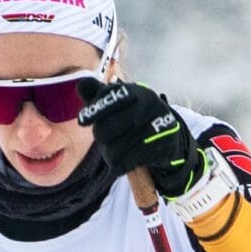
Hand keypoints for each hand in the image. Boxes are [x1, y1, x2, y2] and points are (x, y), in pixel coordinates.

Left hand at [75, 79, 215, 203]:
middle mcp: (149, 103)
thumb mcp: (120, 105)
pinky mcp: (163, 145)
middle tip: (106, 140)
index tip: (81, 122)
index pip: (111, 98)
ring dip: (110, 155)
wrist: (169, 139)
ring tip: (113, 155)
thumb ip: (100, 96)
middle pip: (106, 127)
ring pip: (116, 148)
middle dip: (102, 137)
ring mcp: (157, 124)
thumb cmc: (137, 120)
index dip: (94, 109)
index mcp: (135, 91)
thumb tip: (81, 85)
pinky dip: (121, 166)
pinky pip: (130, 160)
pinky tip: (121, 165)